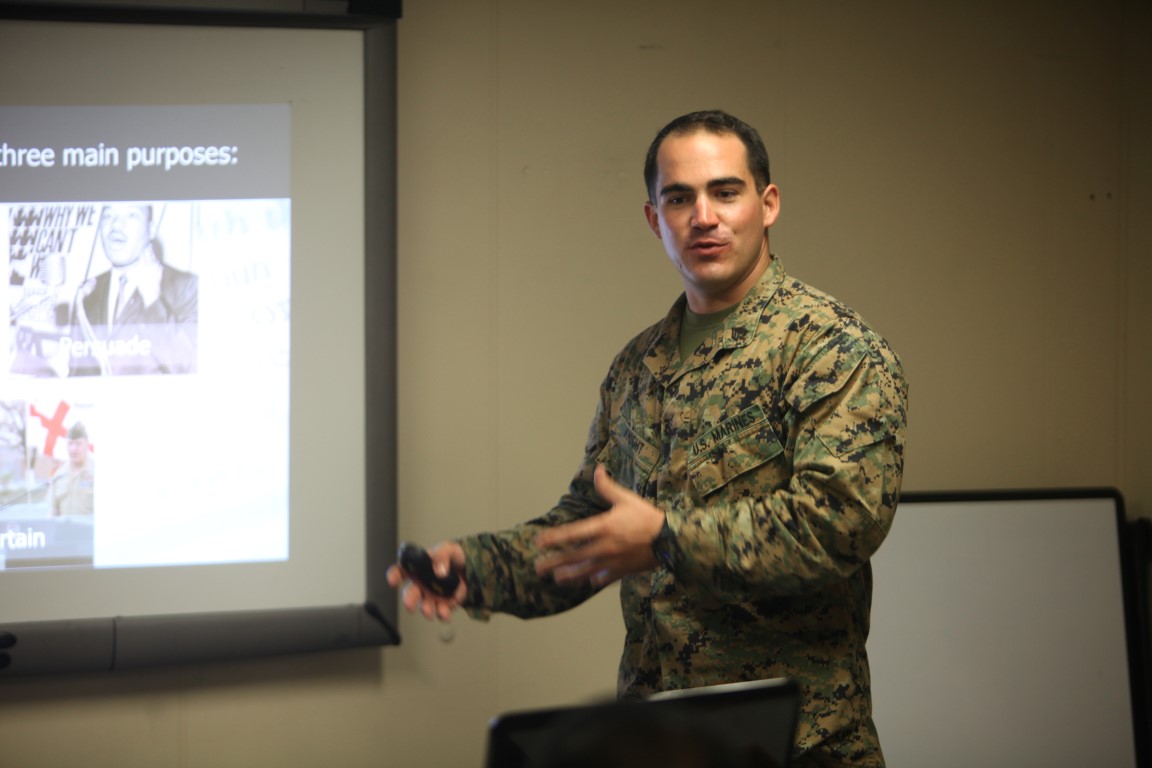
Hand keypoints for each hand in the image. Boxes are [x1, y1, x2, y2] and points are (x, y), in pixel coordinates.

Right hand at [386, 540, 467, 621]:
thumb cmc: (455, 556)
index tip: (393, 581)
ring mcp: (432, 596)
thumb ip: (442, 555)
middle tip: (409, 605)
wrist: (471, 568)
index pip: (401, 571)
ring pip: (424, 606)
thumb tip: (439, 571)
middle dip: (409, 600)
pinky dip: (443, 614)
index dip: (394, 576)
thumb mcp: (449, 549)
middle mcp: (421, 584)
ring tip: (429, 611)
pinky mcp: (444, 605)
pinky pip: (441, 612)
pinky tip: (445, 613)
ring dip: (425, 610)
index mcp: (418, 568)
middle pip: (410, 594)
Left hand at [534, 464, 664, 587]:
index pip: (572, 534)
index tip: (539, 542)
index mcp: (603, 527)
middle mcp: (604, 546)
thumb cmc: (647, 516)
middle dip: (554, 563)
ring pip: (585, 571)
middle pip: (574, 557)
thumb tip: (598, 469)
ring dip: (569, 576)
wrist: (670, 539)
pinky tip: (589, 581)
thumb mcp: (626, 499)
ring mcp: (612, 561)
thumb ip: (607, 487)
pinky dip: (595, 580)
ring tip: (557, 579)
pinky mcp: (622, 571)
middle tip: (538, 568)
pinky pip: (605, 578)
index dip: (554, 538)